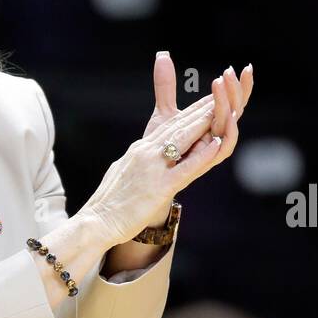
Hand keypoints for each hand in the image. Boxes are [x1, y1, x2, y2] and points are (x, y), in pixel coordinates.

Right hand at [83, 55, 253, 246]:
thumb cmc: (107, 204)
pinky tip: (216, 144)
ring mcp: (152, 169)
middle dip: (200, 110)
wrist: (95, 222)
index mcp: (139, 150)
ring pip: (181, 140)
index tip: (207, 100)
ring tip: (223, 109)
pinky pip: (184, 169)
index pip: (168, 125)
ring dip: (203, 123)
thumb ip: (135, 161)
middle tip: (221, 94)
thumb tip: (141, 155)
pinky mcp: (159, 188)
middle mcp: (145, 153)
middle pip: (177, 126)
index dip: (190, 112)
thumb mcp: (121, 173)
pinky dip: (201, 155)